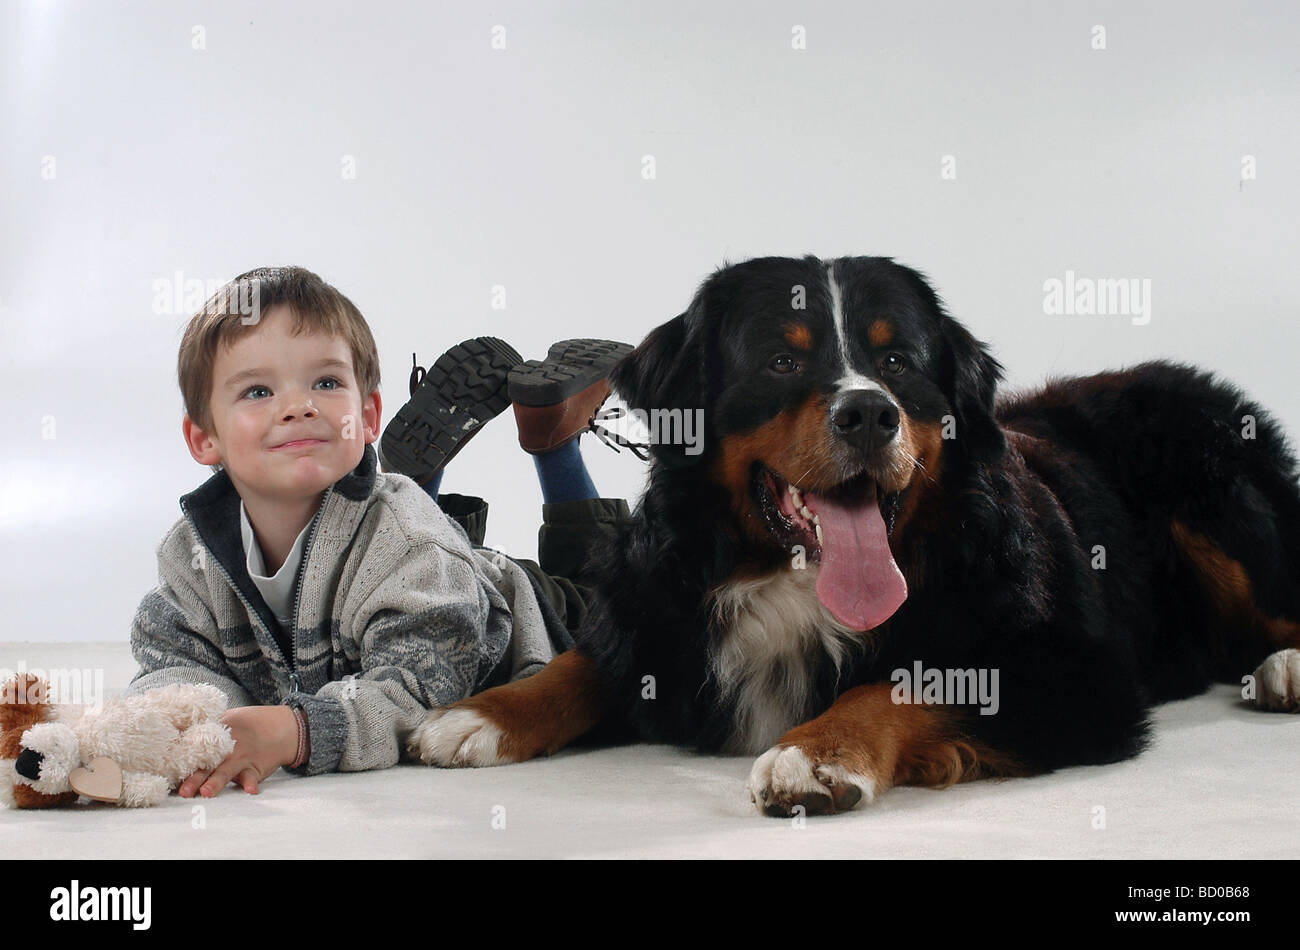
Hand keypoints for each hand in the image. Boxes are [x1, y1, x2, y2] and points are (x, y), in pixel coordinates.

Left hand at [178, 705, 300, 798]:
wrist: (283, 727)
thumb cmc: (251, 724)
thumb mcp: (229, 718)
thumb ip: (207, 727)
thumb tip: (177, 732)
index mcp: (217, 734)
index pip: (195, 747)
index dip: (181, 758)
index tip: (167, 768)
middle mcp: (227, 747)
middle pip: (207, 764)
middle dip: (194, 777)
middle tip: (182, 790)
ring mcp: (242, 758)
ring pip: (226, 772)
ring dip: (217, 782)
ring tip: (206, 792)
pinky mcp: (255, 768)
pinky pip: (252, 776)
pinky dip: (251, 783)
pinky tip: (250, 790)